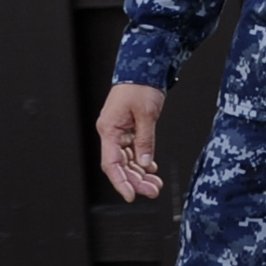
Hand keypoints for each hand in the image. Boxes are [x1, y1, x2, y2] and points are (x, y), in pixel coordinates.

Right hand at [96, 83, 167, 201]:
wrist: (143, 69)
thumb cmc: (141, 86)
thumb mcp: (146, 114)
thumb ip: (145, 139)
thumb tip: (145, 163)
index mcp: (109, 130)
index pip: (111, 163)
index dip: (120, 182)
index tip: (131, 196)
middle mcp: (111, 133)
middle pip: (120, 165)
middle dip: (135, 181)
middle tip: (153, 191)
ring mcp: (119, 132)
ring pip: (127, 160)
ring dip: (140, 174)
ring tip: (156, 185)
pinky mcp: (128, 129)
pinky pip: (133, 150)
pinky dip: (142, 161)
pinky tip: (151, 169)